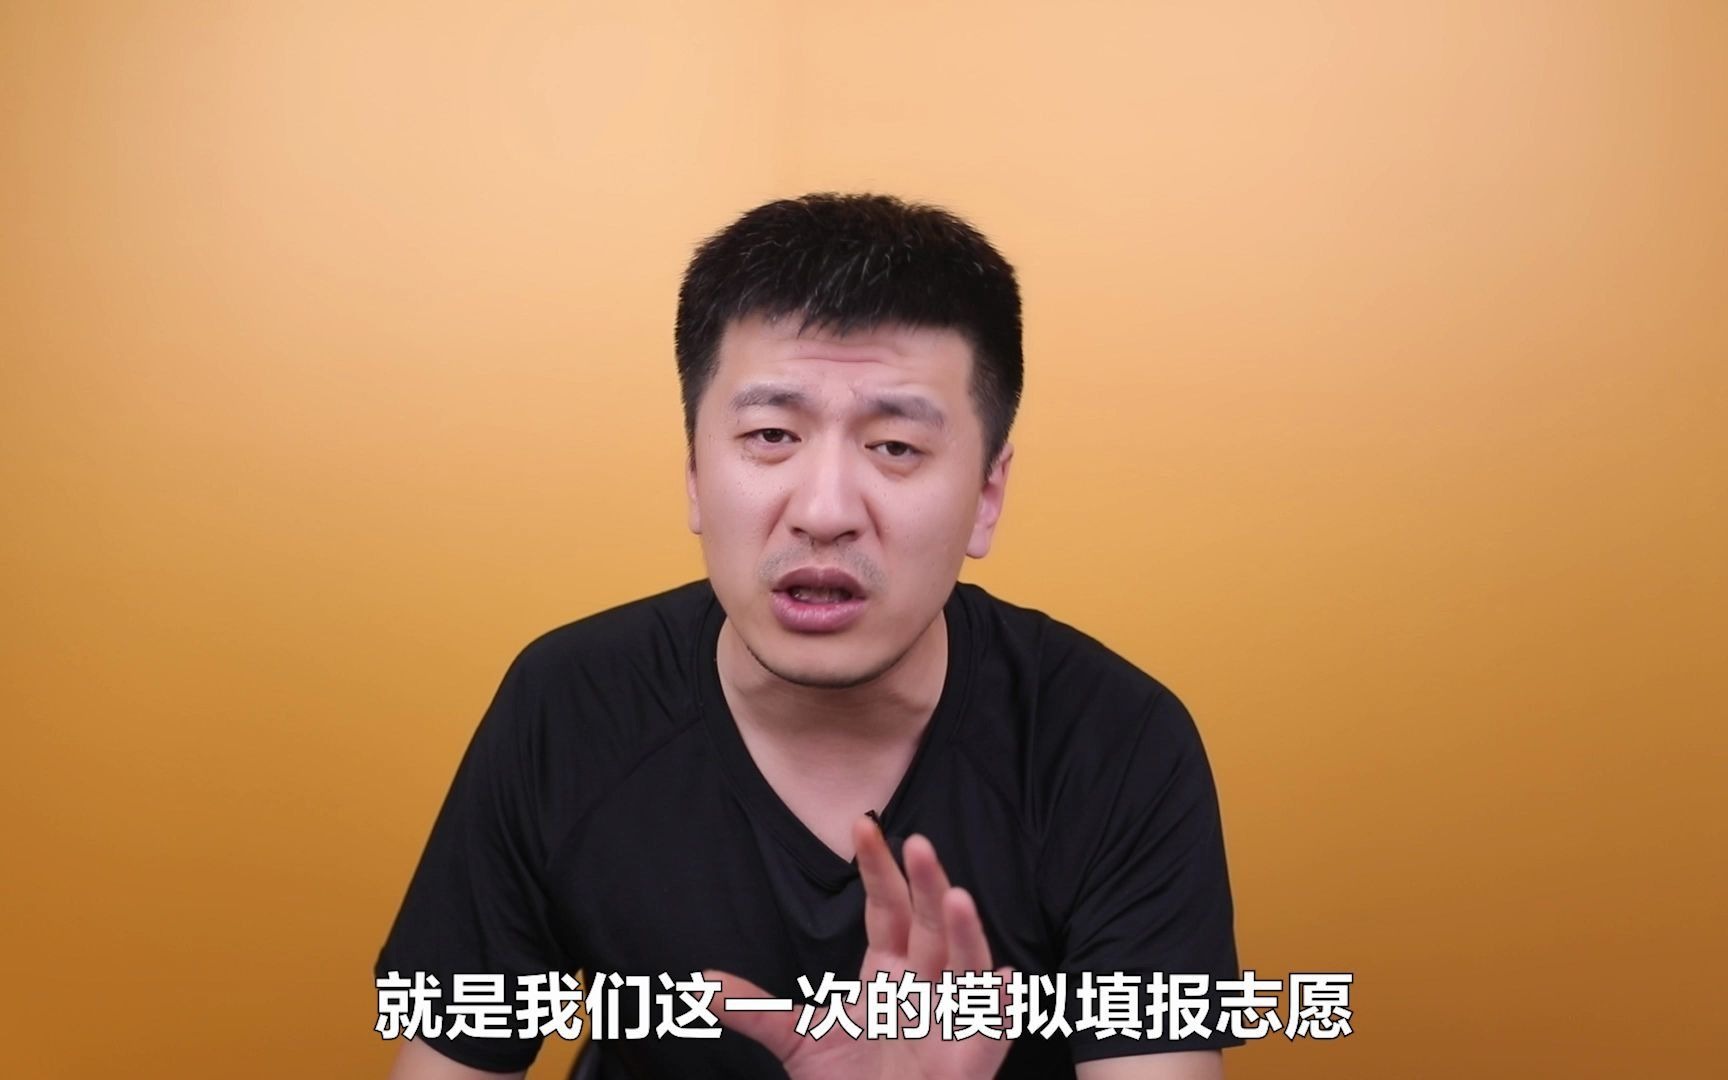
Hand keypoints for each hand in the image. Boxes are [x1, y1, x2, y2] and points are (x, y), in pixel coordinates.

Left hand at [704, 815, 1015, 1079]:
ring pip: (965, 965)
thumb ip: (753, 1009)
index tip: (862, 824)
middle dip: (925, 884)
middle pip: (928, 923)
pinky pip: (996, 1026)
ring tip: (959, 899)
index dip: (877, 867)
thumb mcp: (796, 1041)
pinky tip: (1011, 980)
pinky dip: (1005, 1004)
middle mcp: (925, 982)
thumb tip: (695, 983)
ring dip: (965, 934)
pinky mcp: (974, 1055)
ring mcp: (952, 1017)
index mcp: (888, 968)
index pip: (886, 906)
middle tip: (916, 841)